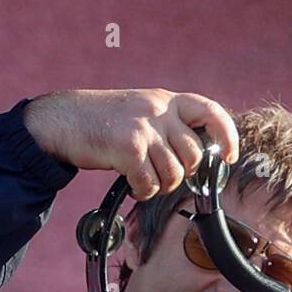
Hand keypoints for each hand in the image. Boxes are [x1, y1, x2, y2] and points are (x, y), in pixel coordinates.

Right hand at [22, 88, 238, 200]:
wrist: (63, 121)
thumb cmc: (102, 121)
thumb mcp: (142, 110)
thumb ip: (168, 124)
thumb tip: (196, 154)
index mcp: (167, 100)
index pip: (211, 112)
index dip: (227, 136)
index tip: (228, 156)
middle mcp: (159, 111)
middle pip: (193, 153)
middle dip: (183, 173)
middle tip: (163, 175)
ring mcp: (144, 129)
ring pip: (174, 173)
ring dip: (161, 185)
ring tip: (145, 180)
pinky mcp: (129, 149)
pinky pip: (150, 183)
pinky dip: (143, 191)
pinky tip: (133, 186)